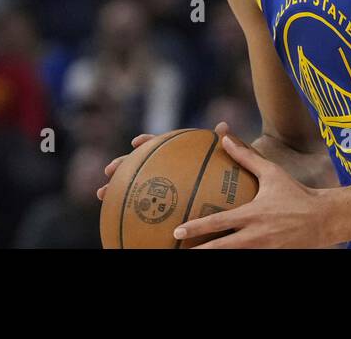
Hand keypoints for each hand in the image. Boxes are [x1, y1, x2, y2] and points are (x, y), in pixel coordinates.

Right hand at [95, 123, 234, 201]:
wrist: (247, 182)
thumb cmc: (240, 166)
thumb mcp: (239, 155)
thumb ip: (230, 142)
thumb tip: (223, 127)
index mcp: (184, 153)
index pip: (162, 144)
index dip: (149, 142)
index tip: (136, 142)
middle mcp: (173, 166)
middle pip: (142, 164)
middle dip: (123, 167)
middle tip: (108, 173)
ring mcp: (171, 182)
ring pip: (140, 185)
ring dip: (120, 189)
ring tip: (104, 196)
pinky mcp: (174, 199)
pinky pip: (155, 207)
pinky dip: (141, 213)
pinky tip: (129, 223)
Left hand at [172, 135, 331, 247]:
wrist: (325, 219)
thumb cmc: (296, 194)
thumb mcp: (272, 173)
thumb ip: (246, 157)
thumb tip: (224, 137)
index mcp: (253, 214)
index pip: (219, 222)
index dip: (197, 228)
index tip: (178, 231)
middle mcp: (256, 235)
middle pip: (222, 248)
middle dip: (200, 252)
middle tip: (179, 251)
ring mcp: (264, 250)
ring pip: (234, 257)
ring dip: (215, 257)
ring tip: (195, 258)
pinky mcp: (273, 257)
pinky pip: (250, 259)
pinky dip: (236, 259)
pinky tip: (225, 258)